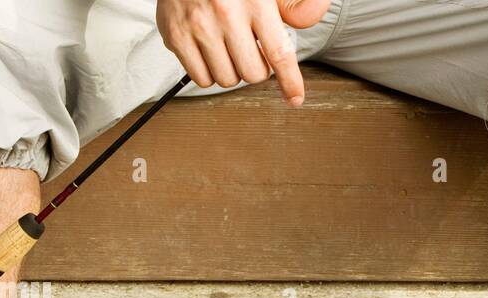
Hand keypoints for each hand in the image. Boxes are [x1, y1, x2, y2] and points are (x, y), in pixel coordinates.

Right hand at [156, 0, 330, 104]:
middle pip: (253, 74)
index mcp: (255, 1)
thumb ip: (292, 4)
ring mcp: (198, 25)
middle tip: (251, 50)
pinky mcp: (176, 34)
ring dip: (232, 70)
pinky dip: (208, 72)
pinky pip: (200, 78)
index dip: (290, 82)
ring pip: (226, 80)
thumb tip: (312, 17)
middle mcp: (225, 13)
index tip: (295, 98)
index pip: (279, 53)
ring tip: (228, 47)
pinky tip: (210, 51)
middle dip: (256, 68)